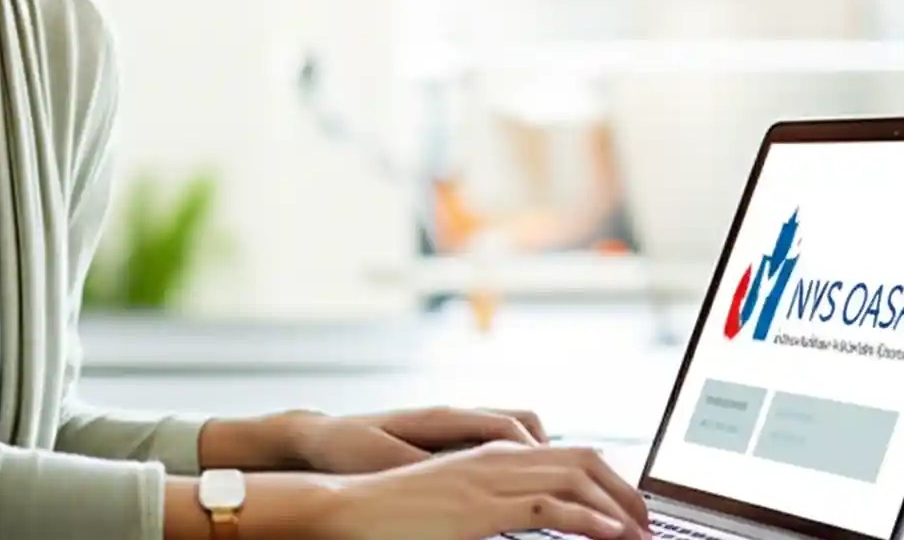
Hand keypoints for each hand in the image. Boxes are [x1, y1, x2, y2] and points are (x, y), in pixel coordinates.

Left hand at [291, 406, 549, 473]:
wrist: (324, 437)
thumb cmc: (350, 447)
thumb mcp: (385, 458)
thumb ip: (425, 465)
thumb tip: (459, 481)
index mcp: (442, 417)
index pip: (505, 424)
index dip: (535, 448)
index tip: (558, 473)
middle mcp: (455, 416)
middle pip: (522, 423)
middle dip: (554, 450)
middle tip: (579, 480)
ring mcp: (455, 425)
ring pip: (513, 432)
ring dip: (539, 454)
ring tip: (562, 486)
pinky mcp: (450, 439)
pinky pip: (496, 441)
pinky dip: (518, 458)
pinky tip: (525, 487)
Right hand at [320, 441, 650, 539]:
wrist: (348, 508)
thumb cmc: (394, 513)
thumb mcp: (454, 505)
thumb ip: (494, 507)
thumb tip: (530, 522)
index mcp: (494, 455)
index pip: (568, 454)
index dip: (607, 477)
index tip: (629, 506)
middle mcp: (498, 458)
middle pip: (582, 459)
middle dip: (623, 490)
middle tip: (648, 522)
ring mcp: (490, 480)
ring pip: (573, 479)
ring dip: (615, 506)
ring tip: (639, 533)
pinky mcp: (480, 508)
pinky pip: (547, 509)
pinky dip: (586, 520)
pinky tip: (610, 535)